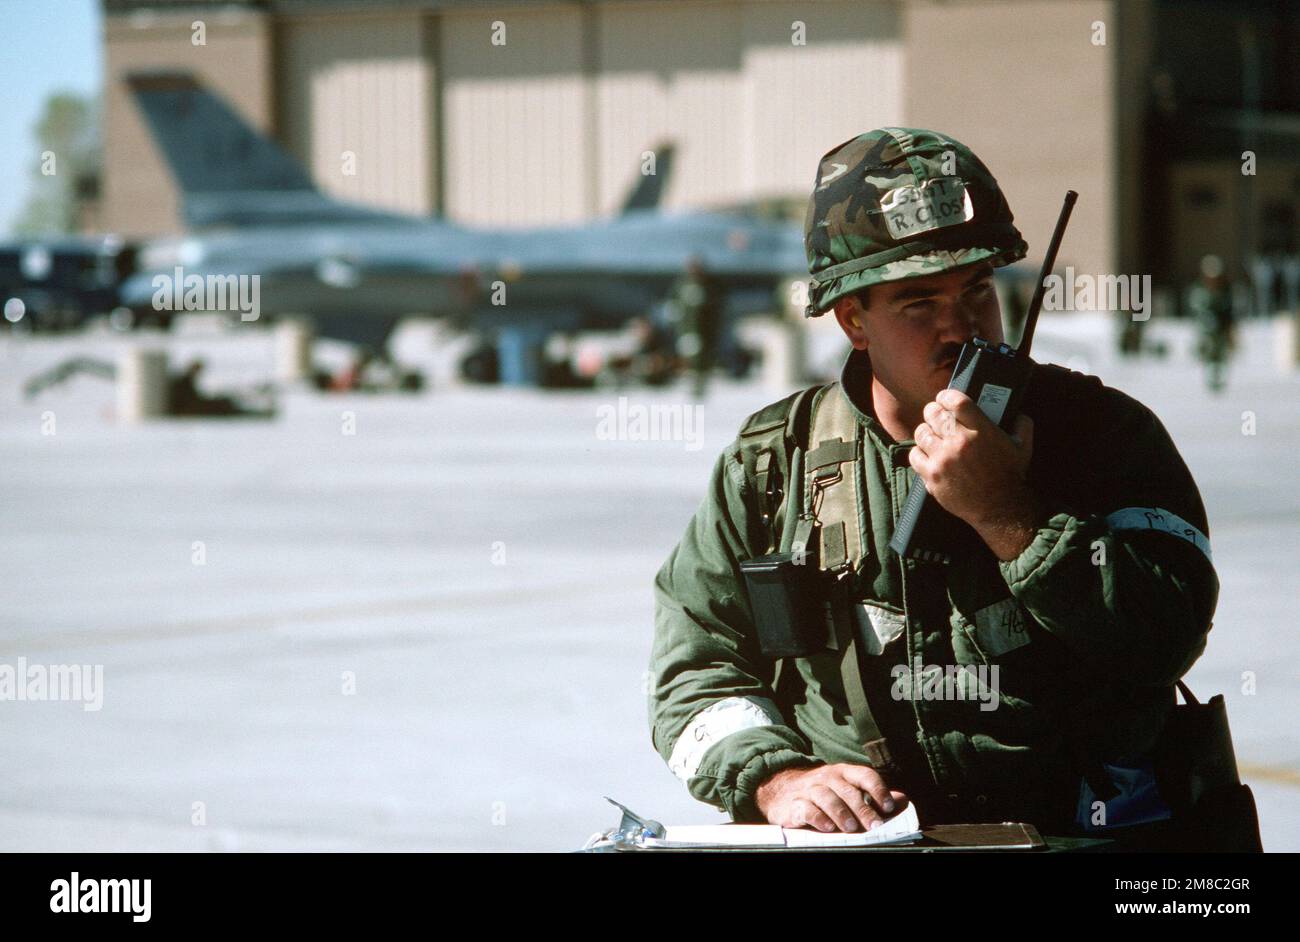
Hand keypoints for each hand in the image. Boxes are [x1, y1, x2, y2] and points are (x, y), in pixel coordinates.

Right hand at [755, 764, 908, 832]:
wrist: (780, 791)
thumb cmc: (821, 792)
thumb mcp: (847, 790)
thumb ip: (874, 796)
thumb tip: (902, 800)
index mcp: (843, 773)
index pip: (864, 775)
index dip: (878, 789)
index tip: (888, 807)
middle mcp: (827, 777)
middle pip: (847, 790)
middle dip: (863, 808)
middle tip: (874, 826)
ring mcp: (809, 789)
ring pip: (827, 797)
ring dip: (841, 813)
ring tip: (851, 829)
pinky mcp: (794, 804)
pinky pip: (807, 809)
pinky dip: (819, 818)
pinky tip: (828, 828)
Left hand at [909, 389, 1041, 559]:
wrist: (999, 508)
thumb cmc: (1010, 476)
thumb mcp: (1023, 448)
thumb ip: (1022, 425)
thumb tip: (1017, 412)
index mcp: (981, 431)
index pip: (957, 401)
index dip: (947, 396)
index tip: (944, 398)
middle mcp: (960, 442)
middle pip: (934, 413)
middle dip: (933, 411)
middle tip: (935, 414)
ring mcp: (943, 460)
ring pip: (921, 433)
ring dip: (926, 431)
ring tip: (931, 434)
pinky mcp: (932, 476)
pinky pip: (914, 455)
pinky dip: (919, 452)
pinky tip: (927, 454)